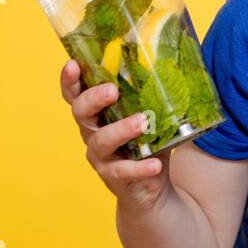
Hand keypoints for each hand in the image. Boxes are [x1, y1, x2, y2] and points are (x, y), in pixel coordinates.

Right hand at [60, 59, 173, 212]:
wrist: (149, 186)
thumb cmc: (147, 142)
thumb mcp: (149, 115)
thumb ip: (153, 94)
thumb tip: (177, 61)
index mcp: (98, 113)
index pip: (76, 94)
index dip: (70, 80)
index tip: (72, 64)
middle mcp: (92, 132)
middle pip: (80, 112)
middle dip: (93, 99)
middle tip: (112, 90)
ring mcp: (100, 156)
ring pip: (101, 141)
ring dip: (120, 130)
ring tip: (142, 122)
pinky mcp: (113, 177)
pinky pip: (122, 171)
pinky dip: (139, 167)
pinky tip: (155, 164)